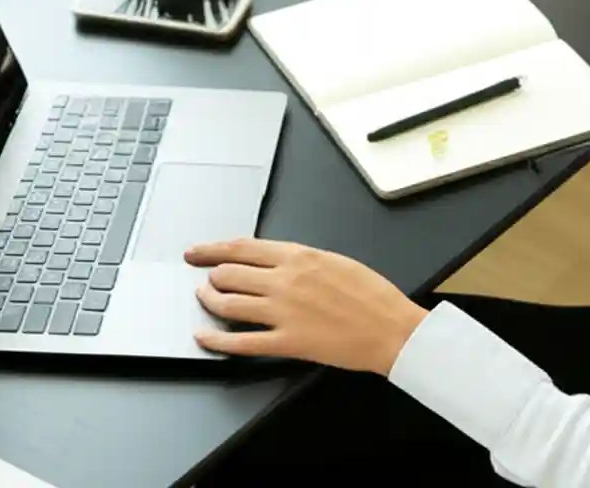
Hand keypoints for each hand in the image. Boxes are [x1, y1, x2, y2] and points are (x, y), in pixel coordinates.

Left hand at [185, 238, 428, 375]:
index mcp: (298, 257)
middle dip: (212, 276)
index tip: (197, 252)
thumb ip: (300, 260)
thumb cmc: (372, 295)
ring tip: (206, 300)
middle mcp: (284, 281)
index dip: (212, 249)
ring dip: (210, 301)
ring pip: (228, 304)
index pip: (241, 248)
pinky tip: (204, 338)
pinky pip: (240, 342)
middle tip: (207, 280)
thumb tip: (272, 261)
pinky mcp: (286, 342)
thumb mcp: (335, 261)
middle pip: (229, 273)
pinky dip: (215, 340)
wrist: (392, 328)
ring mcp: (282, 312)